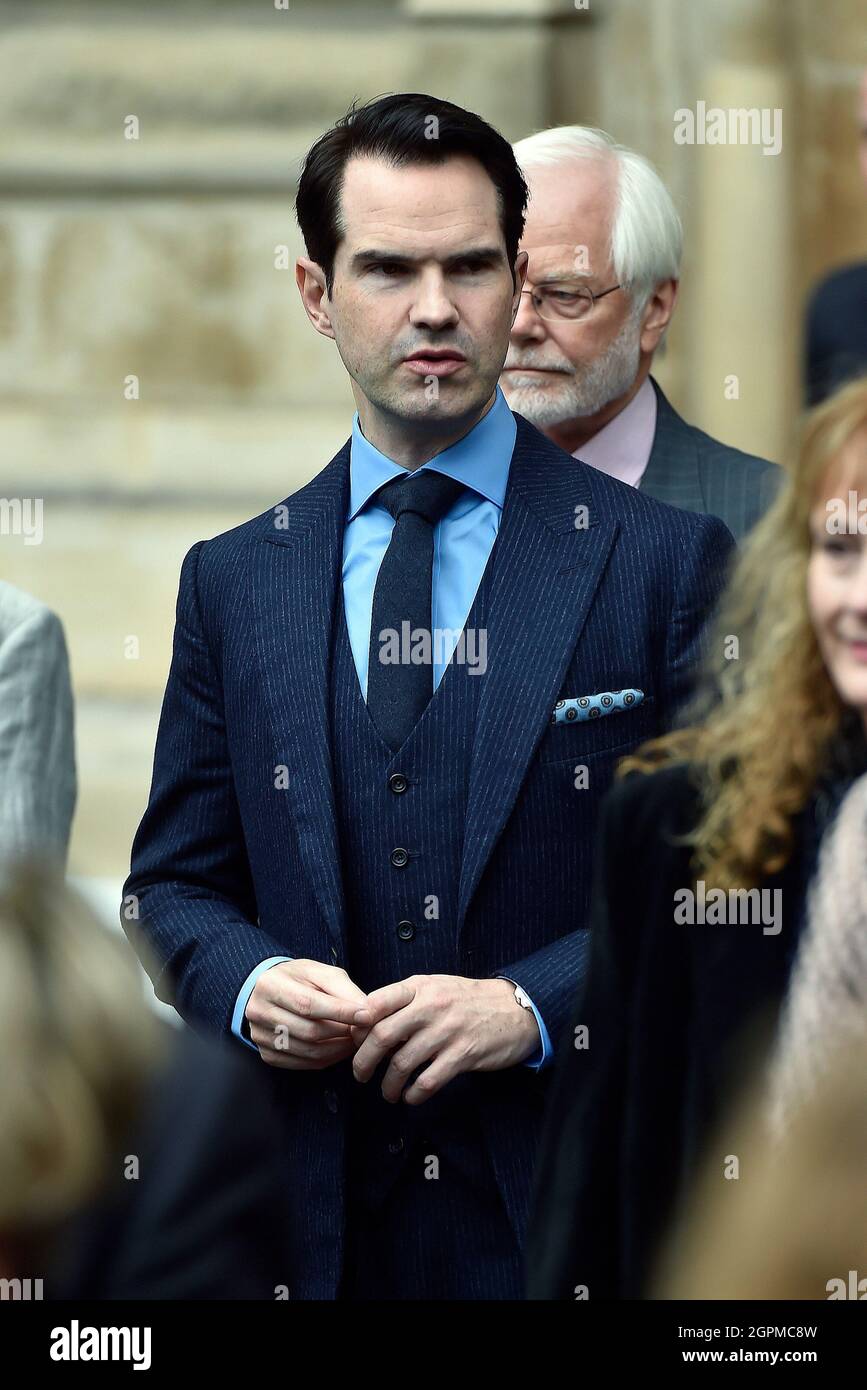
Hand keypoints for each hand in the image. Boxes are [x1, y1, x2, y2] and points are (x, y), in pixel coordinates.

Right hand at [245, 959, 367, 1069]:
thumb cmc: (299, 979)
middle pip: (309, 1031)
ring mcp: (260, 1036)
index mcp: (270, 984)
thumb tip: (366, 1011)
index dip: (340, 1012)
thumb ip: (343, 989)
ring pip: (308, 1051)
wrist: (270, 991)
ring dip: (338, 1049)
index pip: (307, 1004)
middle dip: (342, 1033)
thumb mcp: (320, 973)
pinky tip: (338, 1048)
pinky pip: (302, 1064)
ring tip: (354, 1039)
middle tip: (364, 1030)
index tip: (366, 1016)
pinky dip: (326, 1059)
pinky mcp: (266, 1054)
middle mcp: (259, 1012)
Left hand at [351, 974, 539, 1103]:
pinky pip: (428, 1081)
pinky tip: (410, 1097)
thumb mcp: (435, 987)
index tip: (352, 1040)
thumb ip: (405, 1000)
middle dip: (364, 1061)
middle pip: (383, 1035)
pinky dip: (413, 1094)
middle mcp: (431, 1007)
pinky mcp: (462, 1056)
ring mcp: (447, 1032)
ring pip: (402, 1063)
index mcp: (420, 987)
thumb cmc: (468, 1000)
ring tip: (387, 1092)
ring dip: (388, 1084)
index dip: (357, 1024)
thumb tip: (368, 1020)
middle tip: (360, 1074)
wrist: (514, 1009)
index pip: (377, 1001)